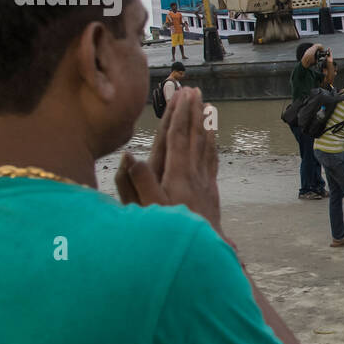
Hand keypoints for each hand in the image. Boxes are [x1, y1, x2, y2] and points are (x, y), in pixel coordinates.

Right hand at [116, 87, 221, 233]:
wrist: (204, 252)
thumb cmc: (172, 232)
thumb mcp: (150, 210)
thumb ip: (139, 183)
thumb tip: (129, 155)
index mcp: (177, 175)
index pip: (178, 138)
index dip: (180, 114)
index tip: (183, 95)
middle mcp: (194, 174)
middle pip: (195, 136)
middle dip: (193, 112)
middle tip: (195, 90)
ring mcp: (205, 182)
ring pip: (206, 146)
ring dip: (205, 124)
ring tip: (208, 106)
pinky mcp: (211, 191)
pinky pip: (212, 160)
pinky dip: (212, 144)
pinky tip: (213, 138)